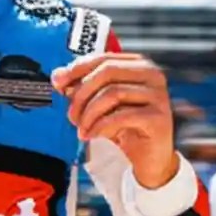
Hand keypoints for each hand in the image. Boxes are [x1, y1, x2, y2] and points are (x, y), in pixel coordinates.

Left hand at [52, 52, 177, 187]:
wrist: (148, 157)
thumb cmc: (125, 127)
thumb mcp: (101, 104)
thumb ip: (83, 87)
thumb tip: (58, 76)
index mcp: (138, 65)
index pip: (103, 58)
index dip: (78, 69)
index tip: (59, 83)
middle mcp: (152, 76)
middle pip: (107, 72)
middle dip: (82, 93)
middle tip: (71, 114)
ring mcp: (158, 96)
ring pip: (112, 93)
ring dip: (89, 113)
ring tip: (82, 128)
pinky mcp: (158, 118)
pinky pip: (121, 116)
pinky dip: (100, 126)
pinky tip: (92, 134)